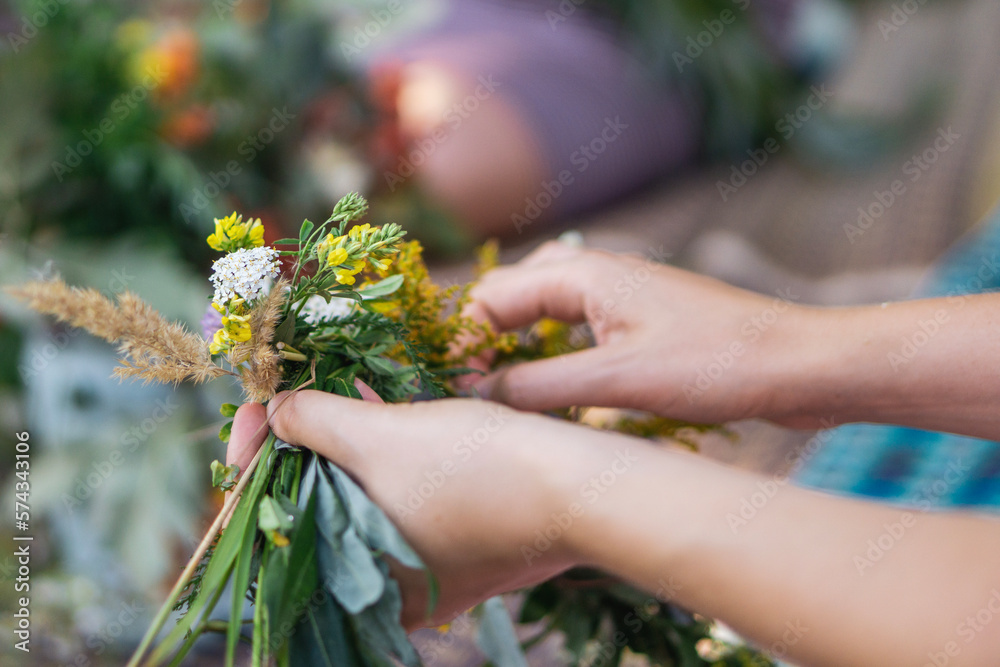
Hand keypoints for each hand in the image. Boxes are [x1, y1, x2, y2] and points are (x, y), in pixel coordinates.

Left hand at [226, 389, 630, 627]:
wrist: (585, 487)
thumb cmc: (480, 470)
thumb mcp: (384, 436)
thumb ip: (315, 420)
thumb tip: (276, 409)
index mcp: (356, 581)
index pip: (272, 524)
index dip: (253, 457)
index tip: (253, 405)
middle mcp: (386, 586)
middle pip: (314, 509)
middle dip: (298, 448)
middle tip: (287, 395)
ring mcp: (425, 567)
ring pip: (359, 500)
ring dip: (341, 447)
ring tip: (331, 394)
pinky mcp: (456, 543)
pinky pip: (398, 499)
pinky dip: (382, 458)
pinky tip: (380, 414)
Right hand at [466, 241, 820, 425]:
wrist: (801, 364)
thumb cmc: (717, 364)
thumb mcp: (619, 381)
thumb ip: (540, 386)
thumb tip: (478, 392)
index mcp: (584, 274)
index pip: (492, 297)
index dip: (464, 342)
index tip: (455, 390)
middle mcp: (598, 274)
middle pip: (513, 297)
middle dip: (484, 340)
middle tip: (473, 392)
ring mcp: (621, 297)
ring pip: (544, 312)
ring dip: (518, 346)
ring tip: (505, 391)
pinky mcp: (642, 323)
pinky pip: (576, 329)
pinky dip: (553, 355)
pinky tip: (557, 391)